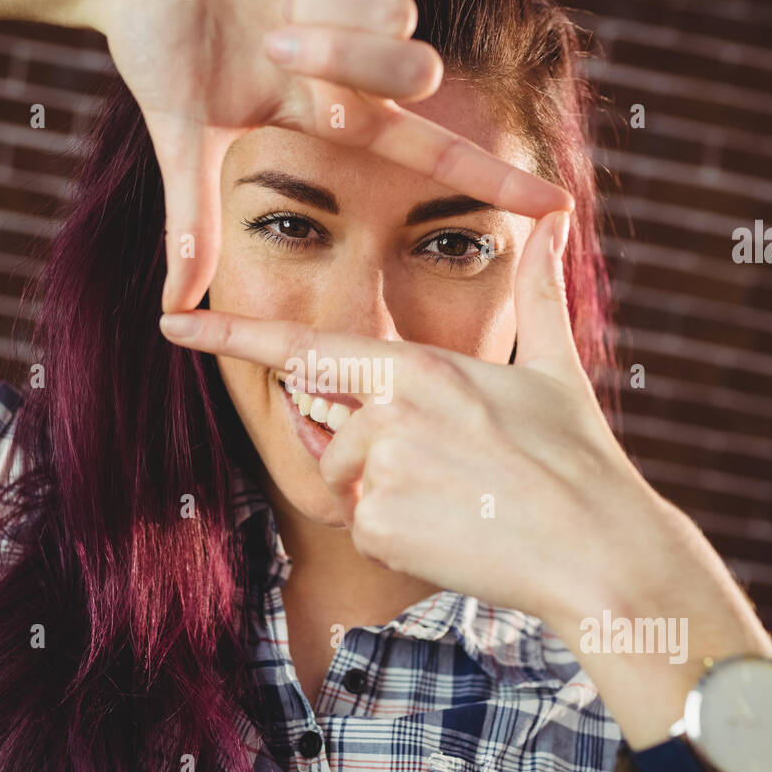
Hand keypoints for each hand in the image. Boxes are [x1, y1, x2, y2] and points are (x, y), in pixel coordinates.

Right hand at [90, 0, 573, 311]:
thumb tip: (173, 310)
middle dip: (347, 58)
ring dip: (323, 5)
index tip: (560, 209)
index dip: (496, 180)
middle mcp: (360, 60)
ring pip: (399, 11)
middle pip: (415, 72)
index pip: (432, 153)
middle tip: (276, 43)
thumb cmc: (156, 42)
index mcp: (333, 111)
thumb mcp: (183, 130)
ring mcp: (361, 0)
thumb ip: (192, 218)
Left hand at [157, 208, 693, 624]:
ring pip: (342, 479)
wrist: (598, 552)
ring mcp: (379, 472)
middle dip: (357, 440)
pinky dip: (396, 532)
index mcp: (417, 367)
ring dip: (381, 491)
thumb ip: (537, 289)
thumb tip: (557, 219)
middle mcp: (387, 412)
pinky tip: (452, 531)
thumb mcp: (553, 368)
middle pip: (327, 423)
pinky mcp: (380, 527)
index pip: (305, 346)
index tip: (173, 322)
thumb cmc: (577, 459)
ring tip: (457, 497)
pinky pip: (360, 527)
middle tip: (442, 464)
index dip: (232, 334)